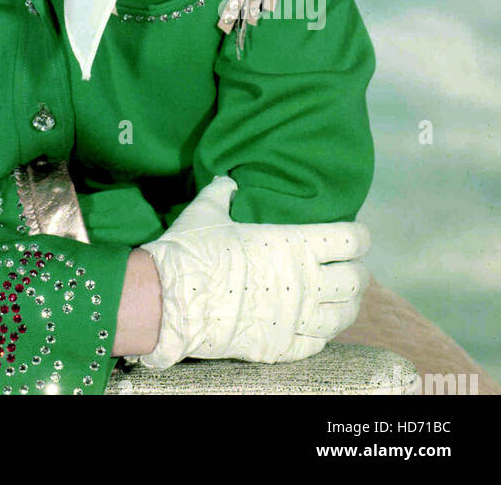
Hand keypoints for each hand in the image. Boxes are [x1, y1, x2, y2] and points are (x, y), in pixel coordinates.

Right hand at [134, 174, 369, 366]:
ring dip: (348, 306)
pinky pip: (317, 343)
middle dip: (358, 273)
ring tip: (343, 300)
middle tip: (353, 268)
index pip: (348, 240)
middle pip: (354, 281)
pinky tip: (318, 327)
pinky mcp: (280, 347)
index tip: (358, 235)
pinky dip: (323, 334)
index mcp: (292, 244)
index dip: (359, 236)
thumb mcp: (207, 211)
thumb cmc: (191, 250)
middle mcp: (303, 283)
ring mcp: (294, 319)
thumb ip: (223, 193)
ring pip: (343, 317)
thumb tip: (228, 182)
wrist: (169, 300)